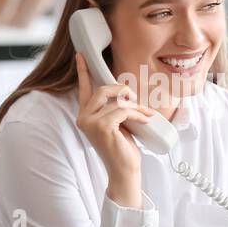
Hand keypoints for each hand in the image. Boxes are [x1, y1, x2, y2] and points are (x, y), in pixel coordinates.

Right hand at [75, 52, 155, 206]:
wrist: (124, 171)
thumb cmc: (123, 148)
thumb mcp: (118, 123)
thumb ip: (115, 108)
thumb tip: (125, 91)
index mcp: (86, 116)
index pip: (83, 89)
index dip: (84, 71)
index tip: (81, 56)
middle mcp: (84, 118)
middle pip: (103, 89)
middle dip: (123, 91)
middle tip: (136, 102)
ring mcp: (91, 123)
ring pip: (117, 100)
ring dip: (136, 106)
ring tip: (146, 115)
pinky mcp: (102, 127)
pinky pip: (123, 110)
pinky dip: (138, 114)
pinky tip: (145, 120)